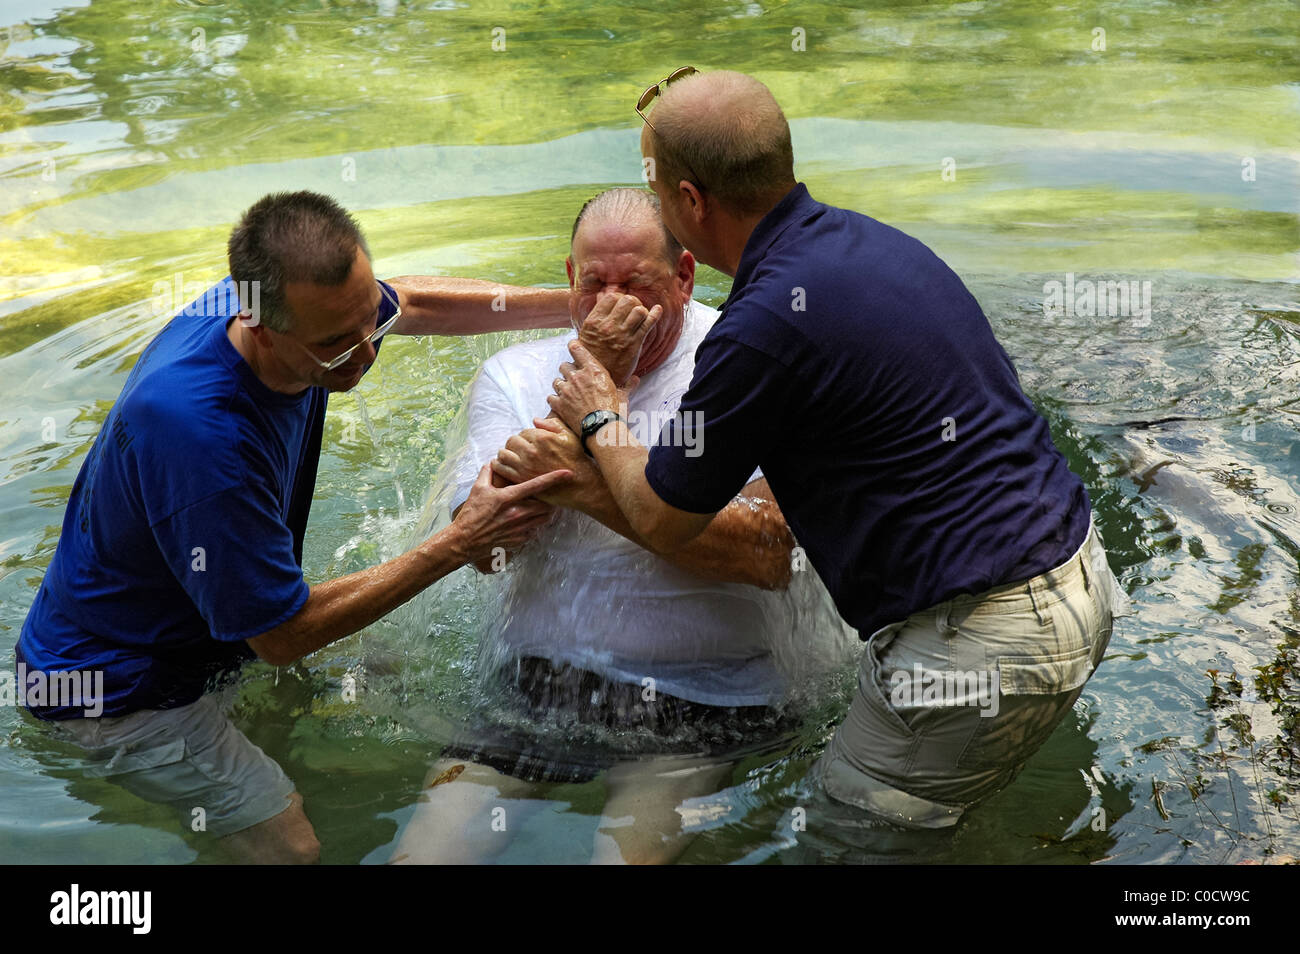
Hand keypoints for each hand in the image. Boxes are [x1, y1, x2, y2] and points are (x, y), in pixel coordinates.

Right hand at [448, 464, 571, 565]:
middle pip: (547, 504)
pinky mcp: (520, 539)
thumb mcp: (478, 489)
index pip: (536, 485)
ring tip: (544, 507)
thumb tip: (493, 462)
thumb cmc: (471, 514)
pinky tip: (529, 521)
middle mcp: (517, 513)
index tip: (567, 473)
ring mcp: (520, 528)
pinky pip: (535, 530)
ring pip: (545, 518)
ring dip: (547, 512)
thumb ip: (487, 472)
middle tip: (552, 496)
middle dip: (552, 500)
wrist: (465, 540)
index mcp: (508, 497)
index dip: (554, 478)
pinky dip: (536, 524)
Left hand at [492, 417, 598, 508]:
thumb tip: (535, 420)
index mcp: (542, 438)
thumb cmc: (577, 459)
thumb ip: (552, 425)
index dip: (526, 437)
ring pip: (503, 453)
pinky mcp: (520, 479)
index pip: (524, 431)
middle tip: (520, 450)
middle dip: (515, 444)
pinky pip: (501, 468)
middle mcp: (531, 451)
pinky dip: (499, 465)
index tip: (530, 442)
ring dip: (506, 453)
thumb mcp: (569, 436)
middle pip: (512, 441)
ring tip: (511, 456)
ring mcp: (524, 465)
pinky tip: (504, 465)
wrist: (580, 484)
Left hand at [547, 339, 629, 435]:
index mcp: (593, 370)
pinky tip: (561, 403)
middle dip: (568, 371)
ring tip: (567, 392)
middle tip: (574, 378)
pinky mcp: (559, 404)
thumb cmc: (614, 411)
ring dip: (561, 385)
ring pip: (556, 381)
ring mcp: (566, 390)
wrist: (602, 429)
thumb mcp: (623, 396)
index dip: (573, 347)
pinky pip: (551, 397)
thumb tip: (635, 380)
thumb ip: (627, 386)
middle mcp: (577, 377)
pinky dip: (555, 399)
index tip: (573, 347)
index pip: (576, 349)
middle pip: (564, 365)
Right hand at [577, 294, 660, 385]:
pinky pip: (647, 324)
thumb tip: (602, 294)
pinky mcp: (634, 344)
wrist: (598, 376)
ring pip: (639, 310)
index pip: (611, 297)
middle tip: (633, 309)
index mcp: (594, 321)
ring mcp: (622, 335)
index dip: (619, 298)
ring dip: (641, 311)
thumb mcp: (587, 332)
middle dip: (632, 302)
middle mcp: (608, 326)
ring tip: (639, 316)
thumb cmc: (592, 354)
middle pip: (627, 300)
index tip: (621, 305)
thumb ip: (597, 313)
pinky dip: (655, 315)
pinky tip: (658, 310)